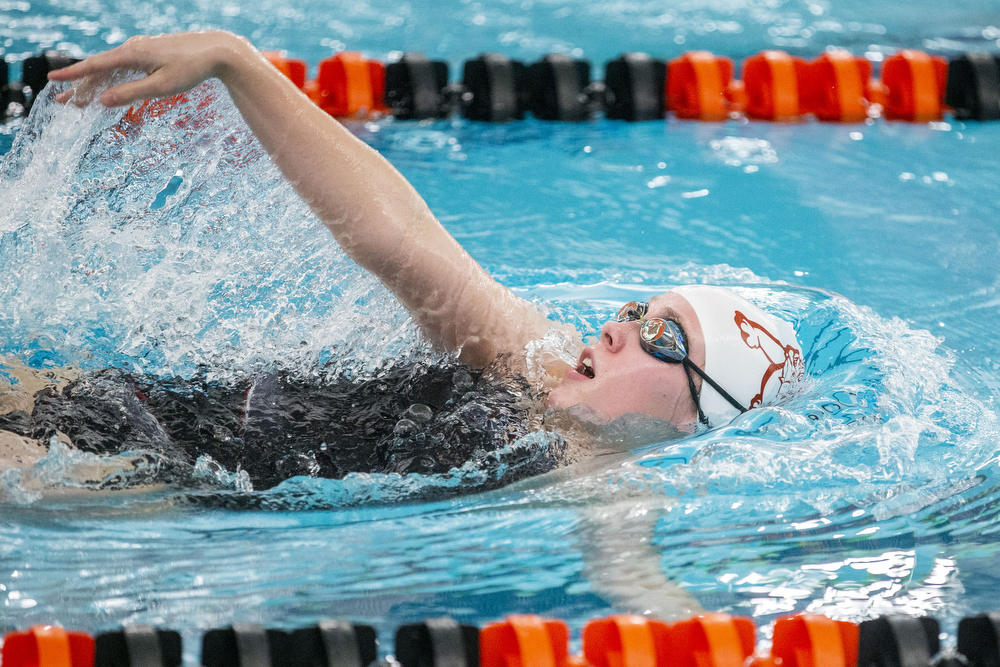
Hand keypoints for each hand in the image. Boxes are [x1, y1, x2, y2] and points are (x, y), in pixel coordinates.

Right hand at [47, 30, 251, 106]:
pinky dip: (113, 77)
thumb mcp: (161, 87)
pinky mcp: (152, 52)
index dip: (72, 75)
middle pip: (100, 69)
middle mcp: (132, 48)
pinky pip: (124, 65)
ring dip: (96, 84)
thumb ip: (131, 93)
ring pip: (112, 68)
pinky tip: (108, 86)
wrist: (217, 50)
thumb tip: (101, 100)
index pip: (94, 66)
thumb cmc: (191, 69)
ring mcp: (142, 48)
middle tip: (63, 102)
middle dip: (80, 86)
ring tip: (81, 100)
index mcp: (130, 54)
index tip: (52, 80)